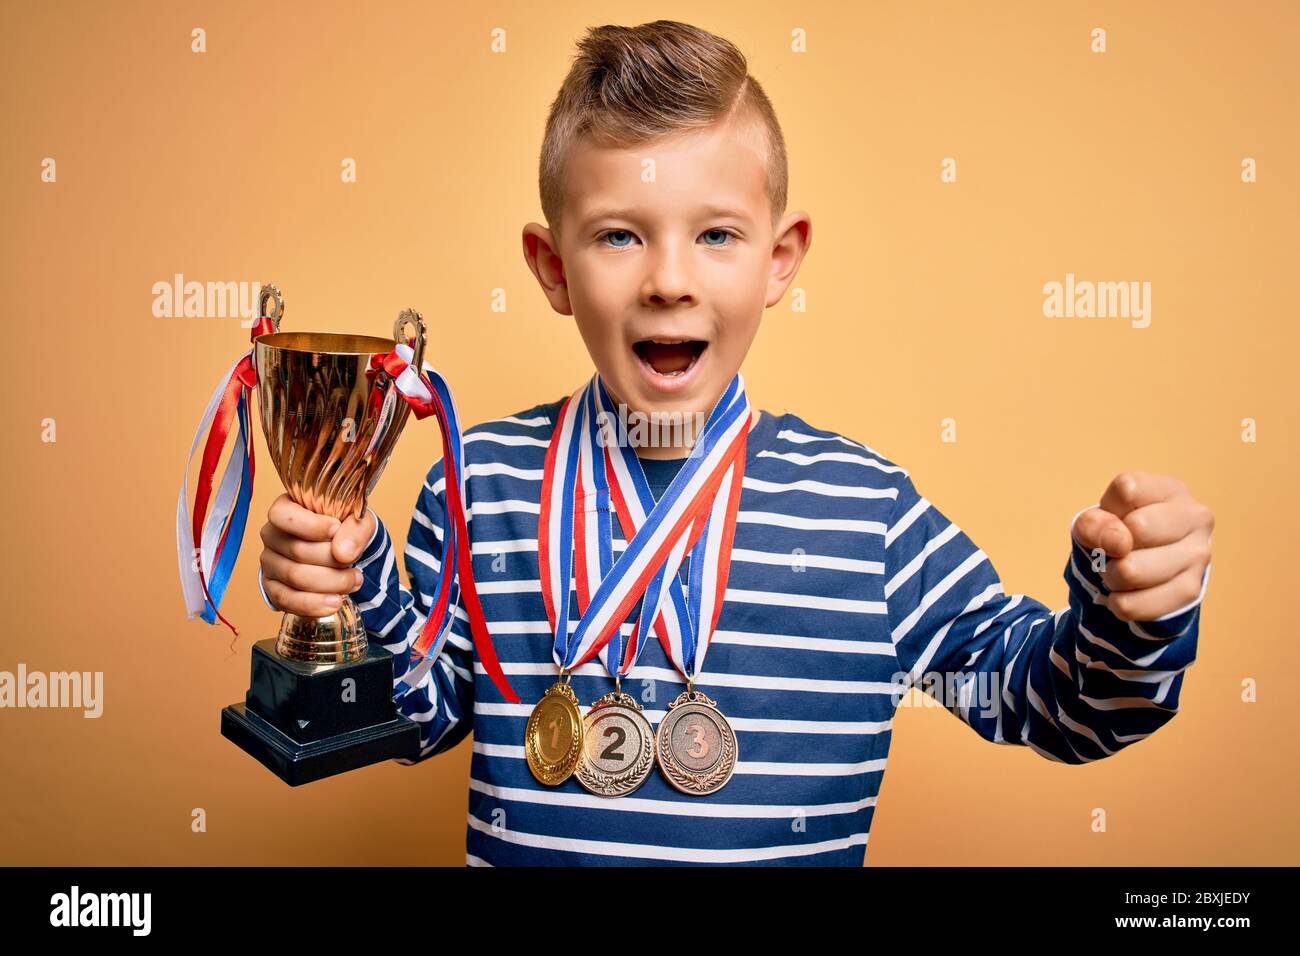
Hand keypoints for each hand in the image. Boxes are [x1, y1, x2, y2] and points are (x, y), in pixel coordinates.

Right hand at [258, 493, 376, 617]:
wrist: (344, 551)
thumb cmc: (346, 530)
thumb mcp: (358, 521)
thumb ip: (354, 531)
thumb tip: (343, 554)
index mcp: (286, 509)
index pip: (284, 515)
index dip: (312, 526)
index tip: (336, 530)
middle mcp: (271, 535)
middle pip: (297, 551)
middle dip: (332, 562)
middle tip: (356, 567)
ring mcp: (269, 562)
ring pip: (295, 577)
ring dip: (330, 584)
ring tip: (354, 582)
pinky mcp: (272, 587)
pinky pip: (286, 600)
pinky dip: (313, 604)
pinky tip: (334, 603)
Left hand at [1071, 471, 1213, 621]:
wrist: (1143, 571)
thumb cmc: (1120, 534)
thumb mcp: (1097, 520)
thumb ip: (1095, 523)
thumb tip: (1120, 542)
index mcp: (1171, 489)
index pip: (1127, 489)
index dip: (1107, 509)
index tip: (1113, 518)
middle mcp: (1195, 517)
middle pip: (1137, 527)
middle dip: (1110, 545)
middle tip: (1116, 551)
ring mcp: (1198, 555)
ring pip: (1131, 571)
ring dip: (1111, 576)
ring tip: (1121, 570)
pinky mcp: (1191, 591)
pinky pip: (1132, 604)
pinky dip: (1118, 602)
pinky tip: (1129, 592)